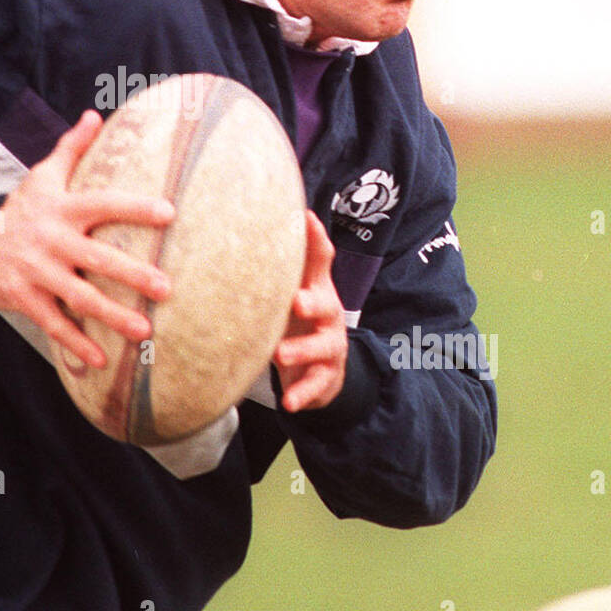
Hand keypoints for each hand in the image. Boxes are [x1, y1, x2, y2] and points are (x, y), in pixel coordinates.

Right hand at [0, 110, 173, 369]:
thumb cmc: (20, 208)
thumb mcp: (43, 175)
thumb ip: (71, 148)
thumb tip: (95, 114)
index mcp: (63, 208)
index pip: (104, 204)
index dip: (135, 207)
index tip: (169, 213)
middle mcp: (52, 240)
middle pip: (98, 258)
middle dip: (133, 274)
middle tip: (166, 288)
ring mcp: (37, 271)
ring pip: (79, 297)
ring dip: (112, 316)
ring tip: (144, 332)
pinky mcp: (24, 297)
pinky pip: (53, 324)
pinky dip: (76, 344)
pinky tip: (101, 362)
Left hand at [275, 211, 347, 411]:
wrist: (325, 368)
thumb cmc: (303, 318)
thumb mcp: (301, 286)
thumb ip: (297, 255)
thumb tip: (291, 209)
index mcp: (317, 290)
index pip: (321, 261)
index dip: (316, 240)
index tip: (306, 217)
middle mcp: (328, 316)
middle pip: (327, 305)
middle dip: (313, 302)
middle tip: (296, 301)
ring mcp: (329, 347)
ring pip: (321, 348)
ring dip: (301, 350)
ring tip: (280, 354)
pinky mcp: (325, 377)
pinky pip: (316, 386)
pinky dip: (302, 394)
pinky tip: (288, 402)